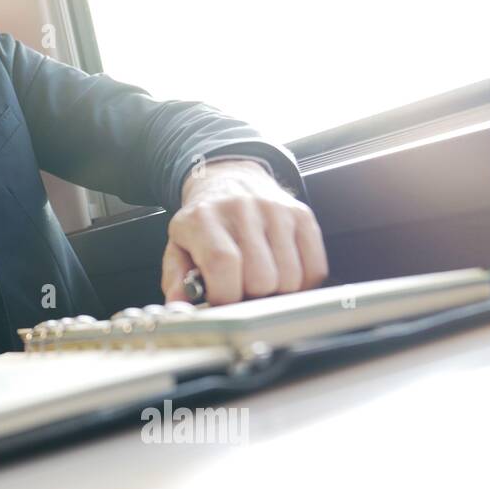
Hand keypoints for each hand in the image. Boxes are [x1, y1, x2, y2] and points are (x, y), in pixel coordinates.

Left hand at [163, 160, 327, 305]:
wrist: (230, 180)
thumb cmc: (204, 223)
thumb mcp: (178, 245)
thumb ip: (175, 278)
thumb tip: (178, 308)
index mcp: (204, 219)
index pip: (223, 264)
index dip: (225, 295)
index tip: (222, 303)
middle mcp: (242, 210)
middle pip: (261, 278)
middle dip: (250, 298)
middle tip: (241, 290)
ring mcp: (277, 211)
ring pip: (290, 278)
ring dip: (276, 293)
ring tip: (259, 283)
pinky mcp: (303, 215)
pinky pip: (315, 268)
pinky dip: (301, 284)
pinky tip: (282, 276)